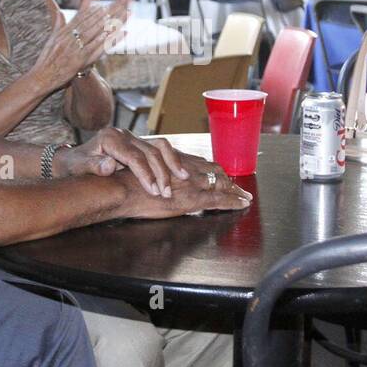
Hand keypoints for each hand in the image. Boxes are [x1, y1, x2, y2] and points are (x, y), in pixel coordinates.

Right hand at [31, 0, 127, 91]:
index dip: (90, 11)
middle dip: (99, 15)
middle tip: (111, 7)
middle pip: (86, 24)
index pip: (78, 19)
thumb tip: (60, 12)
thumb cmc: (46, 60)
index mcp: (62, 33)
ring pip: (89, 34)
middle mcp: (67, 39)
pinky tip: (107, 36)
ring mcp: (73, 49)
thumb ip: (57, 25)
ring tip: (113, 17)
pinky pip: (91, 49)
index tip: (100, 5)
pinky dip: (99, 42)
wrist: (41, 77)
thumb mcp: (51, 39)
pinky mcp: (77, 60)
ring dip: (102, 25)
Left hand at [56, 129, 206, 198]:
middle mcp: (124, 134)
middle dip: (161, 173)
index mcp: (110, 138)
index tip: (153, 191)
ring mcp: (133, 137)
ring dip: (172, 163)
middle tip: (166, 193)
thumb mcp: (79, 167)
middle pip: (150, 151)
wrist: (72, 160)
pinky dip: (172, 159)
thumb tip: (109, 165)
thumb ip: (94, 165)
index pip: (134, 156)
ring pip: (159, 146)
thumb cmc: (75, 166)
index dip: (145, 174)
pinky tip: (181, 170)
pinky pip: (160, 148)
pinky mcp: (139, 143)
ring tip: (184, 178)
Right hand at [118, 163, 251, 217]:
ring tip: (244, 196)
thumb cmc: (127, 183)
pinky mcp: (193, 199)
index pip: (202, 164)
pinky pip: (219, 200)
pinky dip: (233, 201)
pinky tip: (242, 203)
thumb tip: (166, 178)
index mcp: (176, 162)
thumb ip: (160, 172)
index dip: (215, 171)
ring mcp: (192, 184)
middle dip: (229, 180)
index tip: (223, 176)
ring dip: (235, 190)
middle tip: (240, 188)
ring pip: (221, 184)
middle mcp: (187, 170)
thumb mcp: (147, 172)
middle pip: (216, 172)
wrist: (122, 189)